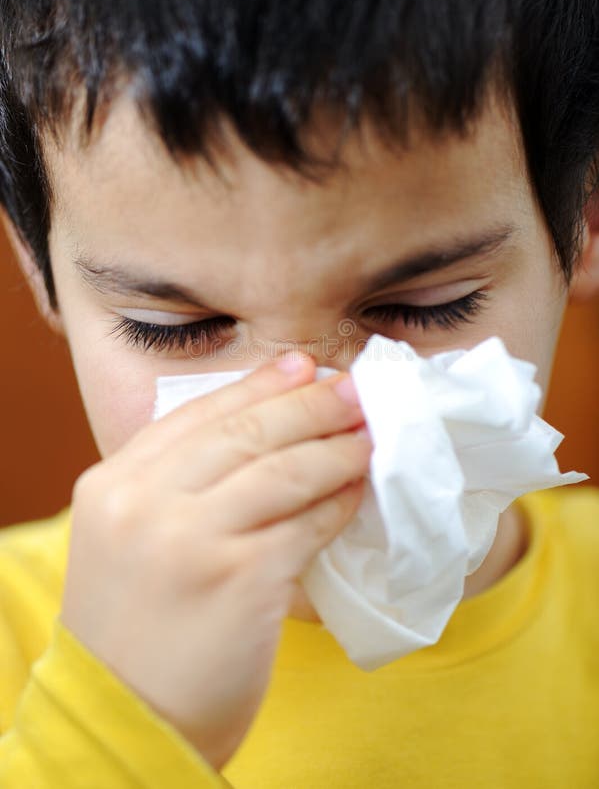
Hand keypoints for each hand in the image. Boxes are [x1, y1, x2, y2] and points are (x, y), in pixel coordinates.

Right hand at [60, 354, 371, 769]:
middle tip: (352, 388)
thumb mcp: (130, 539)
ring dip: (335, 447)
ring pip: (283, 470)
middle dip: (308, 403)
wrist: (127, 718)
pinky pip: (305, 523)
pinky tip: (357, 491)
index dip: (256, 385)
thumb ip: (179, 484)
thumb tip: (265, 428)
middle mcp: (145, 502)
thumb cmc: (136, 627)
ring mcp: (191, 538)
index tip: (301, 364)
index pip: (197, 413)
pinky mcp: (241, 578)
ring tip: (368, 435)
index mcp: (113, 484)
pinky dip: (337, 502)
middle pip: (245, 431)